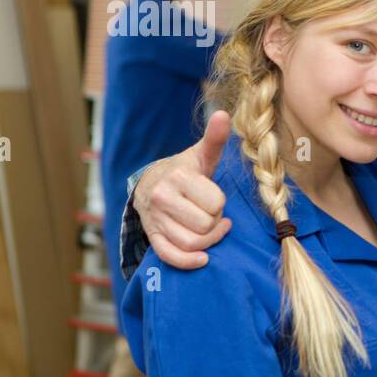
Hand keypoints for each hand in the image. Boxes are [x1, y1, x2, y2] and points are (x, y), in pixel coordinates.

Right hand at [134, 109, 232, 269]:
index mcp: (178, 177)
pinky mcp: (152, 236)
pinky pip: (170, 256)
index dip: (221, 203)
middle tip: (211, 213)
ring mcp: (155, 219)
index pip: (216, 202)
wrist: (150, 184)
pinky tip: (203, 258)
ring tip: (211, 229)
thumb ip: (215, 139)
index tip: (215, 199)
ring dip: (208, 241)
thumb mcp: (200, 155)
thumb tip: (226, 115)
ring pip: (191, 243)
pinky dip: (189, 261)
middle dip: (215, 222)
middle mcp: (161, 198)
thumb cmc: (184, 172)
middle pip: (205, 225)